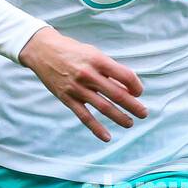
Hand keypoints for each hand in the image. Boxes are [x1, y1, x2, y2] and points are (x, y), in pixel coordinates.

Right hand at [19, 27, 146, 141]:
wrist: (43, 50)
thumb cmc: (73, 51)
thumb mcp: (93, 53)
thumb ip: (109, 68)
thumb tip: (128, 87)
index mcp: (98, 60)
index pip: (125, 76)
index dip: (136, 86)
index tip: (139, 92)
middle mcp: (88, 74)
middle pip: (117, 94)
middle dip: (133, 106)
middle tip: (144, 113)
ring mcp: (77, 88)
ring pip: (104, 107)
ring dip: (119, 117)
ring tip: (130, 124)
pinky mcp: (67, 98)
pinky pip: (84, 116)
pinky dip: (96, 128)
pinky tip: (107, 137)